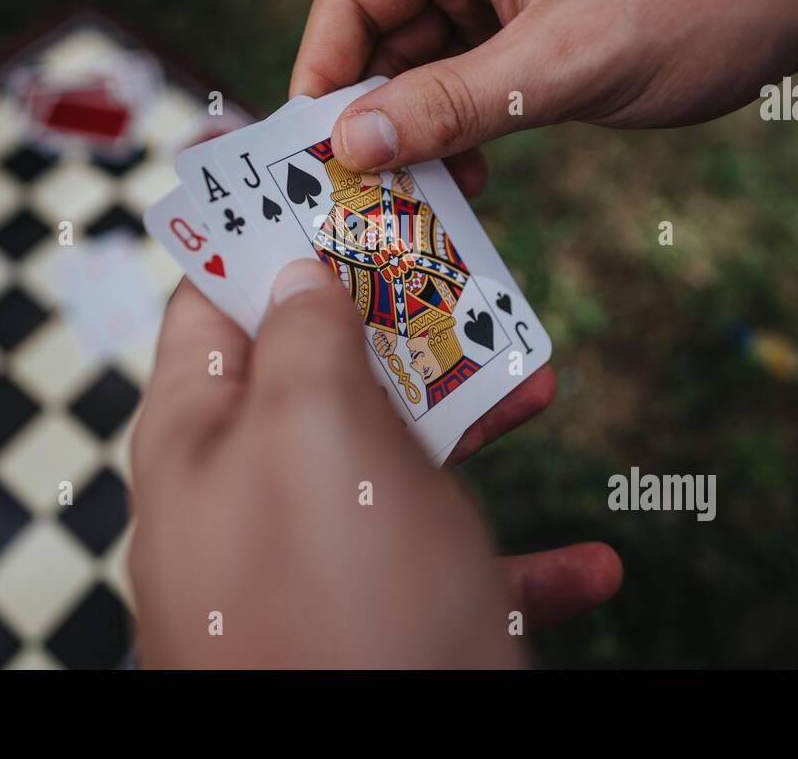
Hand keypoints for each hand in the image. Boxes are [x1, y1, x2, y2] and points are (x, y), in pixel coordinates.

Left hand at [128, 261, 620, 667]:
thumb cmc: (336, 608)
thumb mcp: (309, 436)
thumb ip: (297, 336)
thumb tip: (294, 265)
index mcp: (204, 436)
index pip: (214, 297)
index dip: (262, 224)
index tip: (319, 165)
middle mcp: (255, 495)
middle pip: (321, 370)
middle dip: (396, 316)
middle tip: (462, 257)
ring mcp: (323, 566)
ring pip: (401, 462)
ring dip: (476, 421)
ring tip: (540, 381)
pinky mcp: (393, 632)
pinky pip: (462, 573)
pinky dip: (527, 558)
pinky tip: (594, 562)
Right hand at [292, 0, 797, 171]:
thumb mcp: (564, 60)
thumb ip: (453, 103)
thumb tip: (352, 143)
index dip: (324, 70)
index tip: (312, 148)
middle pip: (383, 37)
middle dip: (372, 114)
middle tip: (361, 194)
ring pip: (424, 71)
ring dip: (418, 134)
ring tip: (417, 199)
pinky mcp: (531, 33)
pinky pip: (469, 87)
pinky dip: (460, 133)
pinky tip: (469, 179)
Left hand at [371, 328, 396, 356]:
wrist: (390, 327)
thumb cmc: (393, 335)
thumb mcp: (394, 344)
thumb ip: (390, 351)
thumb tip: (385, 356)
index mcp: (385, 350)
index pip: (381, 354)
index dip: (383, 350)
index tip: (387, 345)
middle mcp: (381, 347)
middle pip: (377, 349)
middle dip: (382, 343)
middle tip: (386, 340)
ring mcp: (377, 342)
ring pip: (375, 343)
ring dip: (380, 339)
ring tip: (384, 336)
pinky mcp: (374, 337)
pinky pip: (374, 338)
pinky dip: (378, 335)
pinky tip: (381, 333)